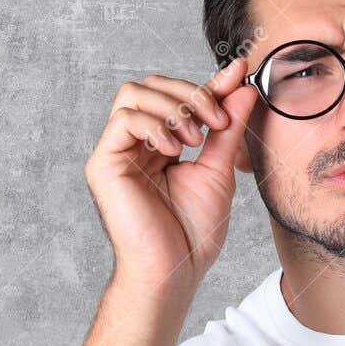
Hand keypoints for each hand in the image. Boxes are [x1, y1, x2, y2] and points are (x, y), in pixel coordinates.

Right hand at [85, 58, 256, 294]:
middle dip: (191, 93)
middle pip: (152, 85)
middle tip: (218, 122)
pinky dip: (154, 126)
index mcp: (160, 145)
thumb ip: (227, 127)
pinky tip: (173, 151)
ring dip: (173, 107)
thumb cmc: (192, 232)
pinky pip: (124, 119)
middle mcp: (134, 145)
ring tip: (194, 140)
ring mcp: (116, 152)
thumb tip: (241, 86)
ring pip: (134, 93)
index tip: (239, 73)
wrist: (173, 271)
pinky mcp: (103, 164)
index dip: (208, 83)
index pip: (178, 99)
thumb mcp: (218, 169)